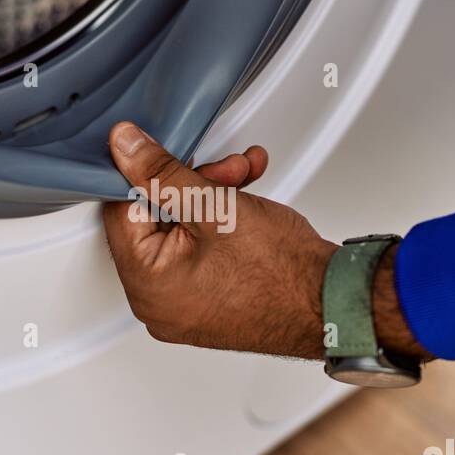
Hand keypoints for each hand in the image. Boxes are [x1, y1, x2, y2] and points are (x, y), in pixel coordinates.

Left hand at [101, 122, 431, 361]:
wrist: (333, 304)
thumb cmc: (283, 272)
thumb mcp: (213, 204)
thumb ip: (161, 172)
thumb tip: (124, 147)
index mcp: (146, 285)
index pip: (120, 212)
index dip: (147, 173)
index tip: (165, 150)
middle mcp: (157, 305)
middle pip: (154, 220)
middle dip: (192, 182)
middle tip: (226, 170)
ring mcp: (183, 307)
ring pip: (181, 232)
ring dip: (213, 196)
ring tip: (246, 179)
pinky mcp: (208, 303)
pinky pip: (199, 253)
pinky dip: (220, 224)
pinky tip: (247, 204)